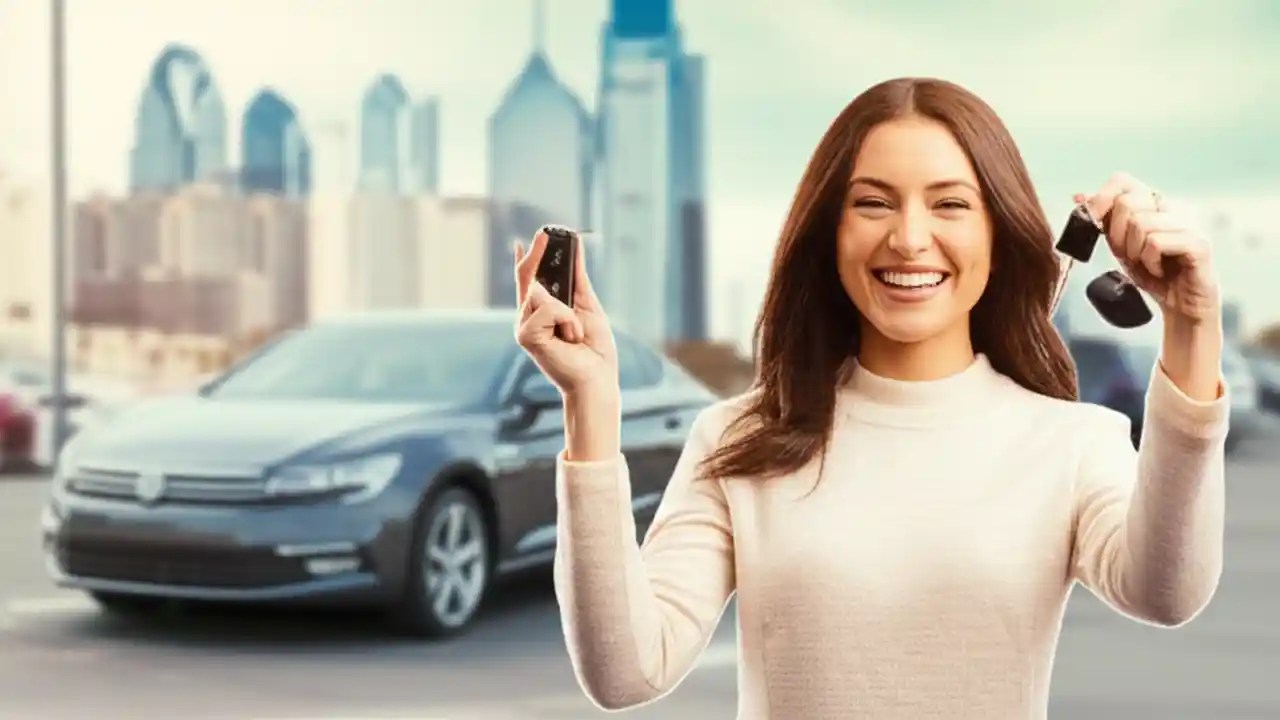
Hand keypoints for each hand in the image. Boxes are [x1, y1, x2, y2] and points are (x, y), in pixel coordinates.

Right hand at [513, 228, 617, 396]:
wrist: (597, 378)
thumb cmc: (594, 349)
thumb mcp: (588, 305)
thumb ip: (578, 278)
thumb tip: (576, 247)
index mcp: (543, 313)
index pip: (530, 282)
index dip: (527, 260)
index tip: (525, 241)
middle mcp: (529, 319)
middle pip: (526, 278)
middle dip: (535, 254)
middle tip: (544, 233)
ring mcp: (524, 327)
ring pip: (539, 292)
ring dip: (566, 310)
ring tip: (575, 333)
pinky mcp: (526, 335)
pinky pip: (547, 309)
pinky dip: (565, 320)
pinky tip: (569, 338)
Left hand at [1079, 171, 1220, 323]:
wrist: (1181, 306)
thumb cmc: (1153, 274)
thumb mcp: (1120, 245)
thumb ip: (1103, 221)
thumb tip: (1079, 196)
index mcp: (1154, 204)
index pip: (1122, 181)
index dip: (1101, 200)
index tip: (1093, 223)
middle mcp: (1173, 207)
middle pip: (1127, 202)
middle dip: (1116, 234)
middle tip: (1128, 254)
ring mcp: (1188, 223)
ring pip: (1140, 223)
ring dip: (1134, 251)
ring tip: (1146, 264)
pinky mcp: (1198, 243)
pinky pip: (1156, 242)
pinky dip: (1149, 261)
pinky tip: (1158, 270)